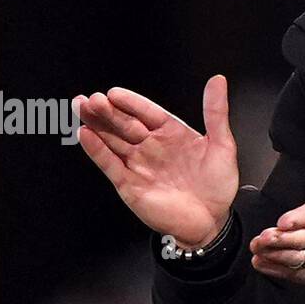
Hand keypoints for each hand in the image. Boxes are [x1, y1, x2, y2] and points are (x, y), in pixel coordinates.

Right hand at [75, 75, 238, 247]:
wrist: (212, 222)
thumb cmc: (217, 186)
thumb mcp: (222, 145)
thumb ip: (216, 112)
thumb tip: (218, 81)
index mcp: (171, 133)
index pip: (146, 112)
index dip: (131, 103)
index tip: (115, 92)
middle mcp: (151, 147)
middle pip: (124, 124)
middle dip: (107, 111)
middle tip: (92, 99)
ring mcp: (139, 165)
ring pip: (112, 140)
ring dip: (97, 125)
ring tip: (82, 108)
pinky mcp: (130, 184)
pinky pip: (110, 165)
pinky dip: (97, 151)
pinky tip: (86, 136)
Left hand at [249, 143, 304, 283]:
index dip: (299, 219)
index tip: (283, 221)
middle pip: (303, 240)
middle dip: (281, 240)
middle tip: (262, 237)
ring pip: (298, 258)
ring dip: (276, 256)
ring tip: (258, 250)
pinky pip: (296, 273)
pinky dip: (277, 270)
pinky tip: (262, 263)